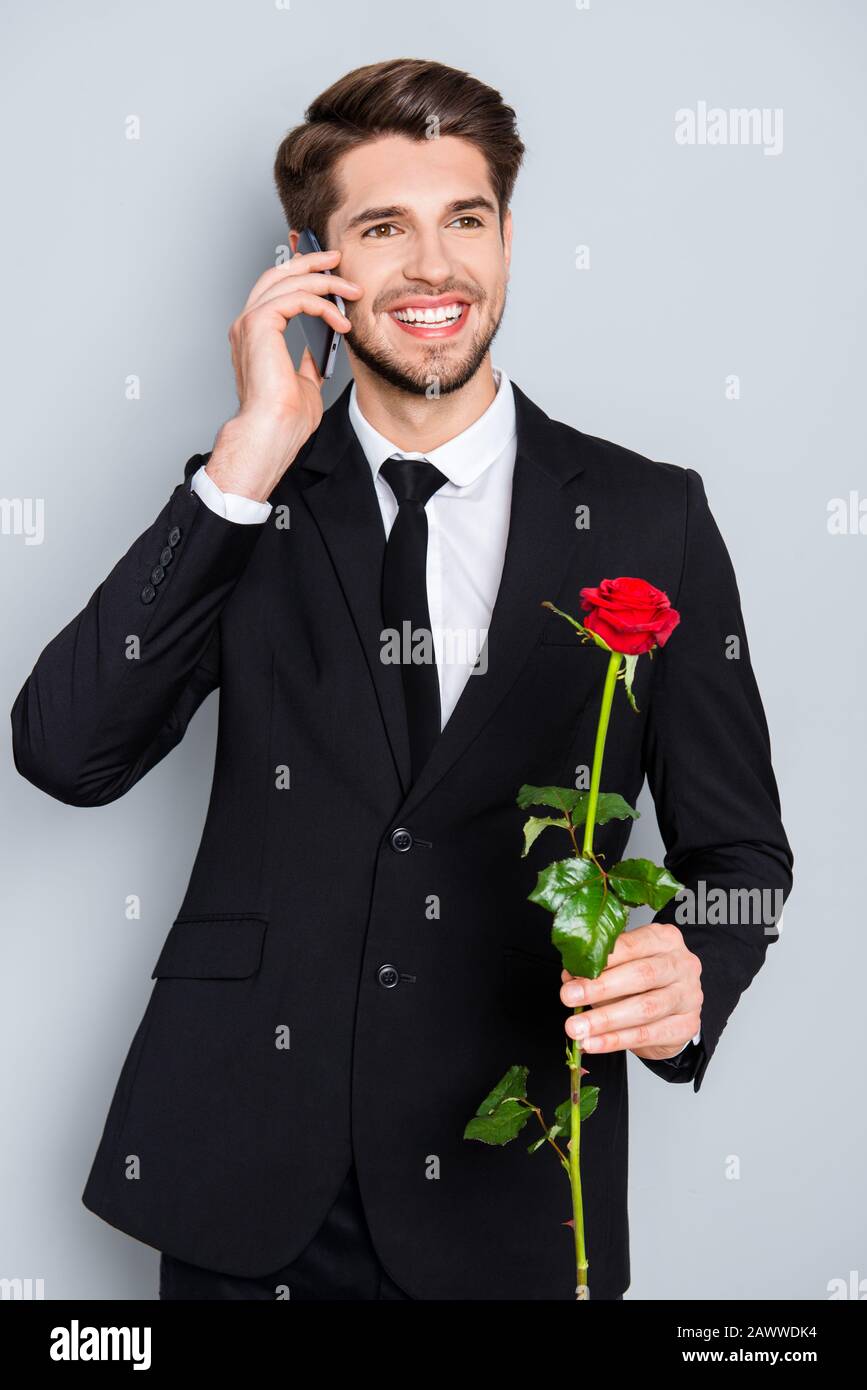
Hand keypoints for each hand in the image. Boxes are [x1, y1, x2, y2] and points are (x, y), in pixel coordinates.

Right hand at [206, 245, 363, 501]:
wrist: (272, 431)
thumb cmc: (283, 418)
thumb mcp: (305, 383)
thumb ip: (308, 362)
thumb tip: (320, 352)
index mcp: (255, 335)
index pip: (276, 291)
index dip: (300, 275)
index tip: (327, 270)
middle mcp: (248, 324)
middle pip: (278, 275)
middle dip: (310, 262)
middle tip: (337, 258)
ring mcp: (250, 322)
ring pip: (289, 281)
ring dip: (324, 282)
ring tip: (351, 291)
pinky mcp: (259, 324)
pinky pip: (296, 298)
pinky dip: (322, 304)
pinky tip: (339, 320)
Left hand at [559, 923, 701, 1060]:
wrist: (673, 1012)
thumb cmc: (644, 983)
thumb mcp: (621, 967)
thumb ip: (597, 969)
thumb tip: (570, 976)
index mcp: (664, 939)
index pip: (632, 945)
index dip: (602, 960)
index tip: (573, 973)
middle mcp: (682, 964)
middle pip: (641, 975)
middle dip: (600, 988)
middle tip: (569, 997)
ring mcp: (688, 996)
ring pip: (645, 1008)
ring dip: (605, 1020)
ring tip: (577, 1027)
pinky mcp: (687, 1026)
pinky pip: (647, 1035)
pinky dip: (616, 1041)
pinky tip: (594, 1043)